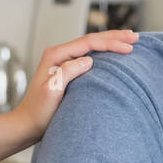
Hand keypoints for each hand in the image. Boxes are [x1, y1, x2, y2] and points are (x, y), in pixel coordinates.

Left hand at [14, 29, 138, 142]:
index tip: (129, 48)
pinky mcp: (67, 71)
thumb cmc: (38, 113)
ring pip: (91, 46)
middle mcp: (59, 55)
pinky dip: (104, 53)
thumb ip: (67, 72)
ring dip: (111, 42)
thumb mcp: (51, 92)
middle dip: (115, 37)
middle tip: (135, 37)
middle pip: (92, 40)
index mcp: (56, 56)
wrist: (27, 125)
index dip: (110, 43)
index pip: (89, 43)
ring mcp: (63, 62)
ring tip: (129, 41)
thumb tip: (88, 60)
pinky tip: (114, 55)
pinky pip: (89, 56)